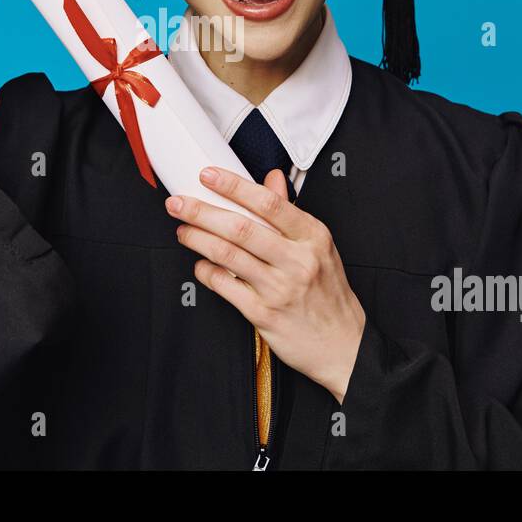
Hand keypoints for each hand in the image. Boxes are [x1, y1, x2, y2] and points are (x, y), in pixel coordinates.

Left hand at [165, 166, 366, 403]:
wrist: (343, 345)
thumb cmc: (329, 294)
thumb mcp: (320, 248)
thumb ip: (290, 213)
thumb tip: (272, 179)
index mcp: (313, 237)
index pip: (268, 203)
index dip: (233, 186)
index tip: (208, 176)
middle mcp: (298, 260)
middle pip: (240, 228)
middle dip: (202, 212)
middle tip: (179, 203)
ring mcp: (280, 288)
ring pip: (227, 255)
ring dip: (197, 239)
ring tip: (183, 231)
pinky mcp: (264, 314)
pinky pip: (225, 286)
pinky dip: (206, 272)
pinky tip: (200, 264)